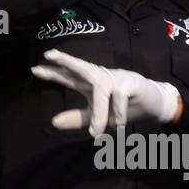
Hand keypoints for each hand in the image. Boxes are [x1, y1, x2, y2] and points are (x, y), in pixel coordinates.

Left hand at [31, 51, 179, 135]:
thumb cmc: (123, 108)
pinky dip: (118, 113)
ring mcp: (116, 78)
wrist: (153, 105)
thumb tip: (52, 122)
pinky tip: (119, 126)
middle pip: (82, 67)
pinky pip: (120, 97)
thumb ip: (77, 118)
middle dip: (66, 60)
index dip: (52, 73)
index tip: (34, 69)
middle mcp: (100, 78)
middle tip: (49, 54)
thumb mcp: (98, 116)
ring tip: (96, 134)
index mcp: (90, 84)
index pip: (68, 76)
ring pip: (101, 89)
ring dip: (99, 113)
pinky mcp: (131, 83)